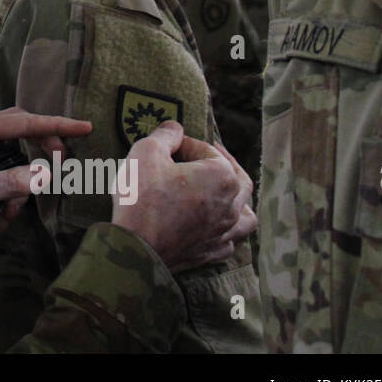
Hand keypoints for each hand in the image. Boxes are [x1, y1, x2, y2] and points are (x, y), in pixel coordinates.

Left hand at [0, 108, 91, 241]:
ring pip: (8, 163)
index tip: (84, 128)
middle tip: (55, 178)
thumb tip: (43, 172)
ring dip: (12, 195)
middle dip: (37, 162)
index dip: (55, 126)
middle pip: (18, 135)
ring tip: (0, 225)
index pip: (22, 121)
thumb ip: (9, 183)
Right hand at [112, 122, 256, 272]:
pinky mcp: (213, 252)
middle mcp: (232, 205)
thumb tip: (175, 128)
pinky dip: (225, 228)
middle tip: (198, 157)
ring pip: (245, 212)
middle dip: (219, 164)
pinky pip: (230, 238)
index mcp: (222, 177)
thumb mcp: (146, 152)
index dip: (185, 143)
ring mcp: (225, 231)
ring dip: (236, 199)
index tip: (167, 145)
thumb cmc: (142, 198)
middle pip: (236, 177)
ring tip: (221, 193)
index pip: (208, 150)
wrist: (136, 248)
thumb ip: (165, 135)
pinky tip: (214, 225)